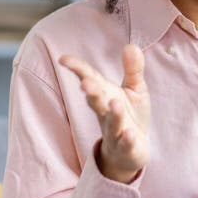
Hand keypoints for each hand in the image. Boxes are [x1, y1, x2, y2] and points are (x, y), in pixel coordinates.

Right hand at [59, 44, 150, 182]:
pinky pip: (125, 144)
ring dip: (113, 114)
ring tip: (114, 103)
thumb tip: (131, 45)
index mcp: (105, 94)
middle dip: (91, 93)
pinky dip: (127, 139)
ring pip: (112, 122)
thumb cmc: (130, 115)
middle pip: (96, 102)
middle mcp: (105, 112)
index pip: (89, 79)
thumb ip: (133, 69)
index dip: (77, 69)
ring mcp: (114, 131)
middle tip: (86, 83)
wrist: (131, 152)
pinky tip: (129, 134)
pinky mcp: (126, 147)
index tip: (63, 59)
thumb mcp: (134, 89)